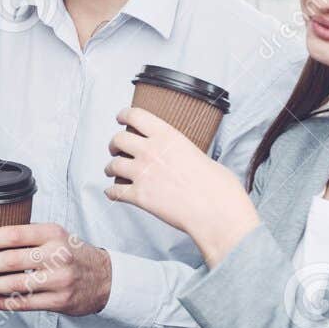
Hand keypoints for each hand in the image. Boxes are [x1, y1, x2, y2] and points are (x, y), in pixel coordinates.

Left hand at [0, 223, 110, 314]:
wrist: (105, 278)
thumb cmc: (73, 254)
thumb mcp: (56, 236)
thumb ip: (29, 237)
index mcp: (52, 234)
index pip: (13, 235)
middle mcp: (57, 255)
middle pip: (10, 260)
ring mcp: (59, 280)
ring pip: (15, 284)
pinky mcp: (59, 301)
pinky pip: (24, 303)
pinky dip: (3, 302)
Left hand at [105, 106, 259, 265]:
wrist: (215, 212)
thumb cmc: (217, 186)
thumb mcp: (202, 156)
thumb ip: (184, 153)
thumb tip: (185, 160)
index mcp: (168, 136)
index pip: (136, 115)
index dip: (124, 115)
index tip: (121, 118)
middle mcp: (150, 151)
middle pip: (118, 139)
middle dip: (114, 144)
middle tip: (116, 149)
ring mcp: (142, 174)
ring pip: (112, 165)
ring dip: (110, 168)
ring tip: (113, 171)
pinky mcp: (139, 196)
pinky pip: (115, 191)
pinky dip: (111, 192)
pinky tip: (112, 193)